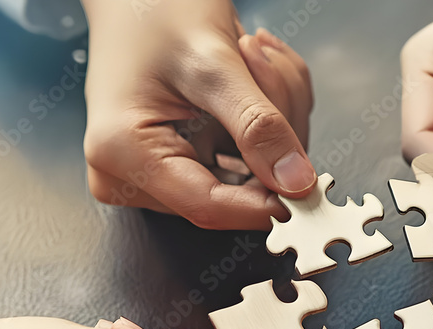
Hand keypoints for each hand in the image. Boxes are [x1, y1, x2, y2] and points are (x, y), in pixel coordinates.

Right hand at [82, 0, 314, 229]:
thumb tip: (294, 182)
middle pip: (238, 187)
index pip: (209, 206)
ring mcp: (163, 169)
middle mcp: (134, 173)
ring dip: (275, 113)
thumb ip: (256, 125)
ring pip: (255, 171)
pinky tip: (252, 69)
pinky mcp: (190, 158)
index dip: (268, 199)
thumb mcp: (213, 64)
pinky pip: (253, 155)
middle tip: (261, 62)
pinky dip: (269, 113)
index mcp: (122, 154)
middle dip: (271, 128)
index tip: (310, 180)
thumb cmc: (156, 9)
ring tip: (251, 52)